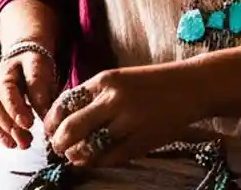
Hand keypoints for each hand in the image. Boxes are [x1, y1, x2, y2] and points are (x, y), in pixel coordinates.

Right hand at [0, 46, 56, 149]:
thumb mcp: (39, 68)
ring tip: (22, 145)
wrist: (20, 54)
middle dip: (12, 127)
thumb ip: (40, 90)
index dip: (17, 110)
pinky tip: (12, 144)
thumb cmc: (31, 62)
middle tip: (27, 141)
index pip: (8, 94)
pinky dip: (0, 135)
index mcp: (5, 76)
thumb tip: (45, 114)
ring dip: (5, 134)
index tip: (29, 124)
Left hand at [43, 65, 202, 166]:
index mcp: (104, 80)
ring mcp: (128, 122)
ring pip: (89, 147)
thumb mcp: (120, 79)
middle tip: (57, 147)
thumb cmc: (153, 83)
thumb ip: (94, 95)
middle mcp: (113, 100)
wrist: (191, 86)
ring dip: (76, 155)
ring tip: (74, 156)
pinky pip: (110, 158)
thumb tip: (64, 117)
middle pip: (71, 128)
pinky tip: (93, 160)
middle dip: (58, 142)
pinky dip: (96, 162)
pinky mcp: (141, 140)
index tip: (49, 129)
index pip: (65, 103)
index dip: (51, 121)